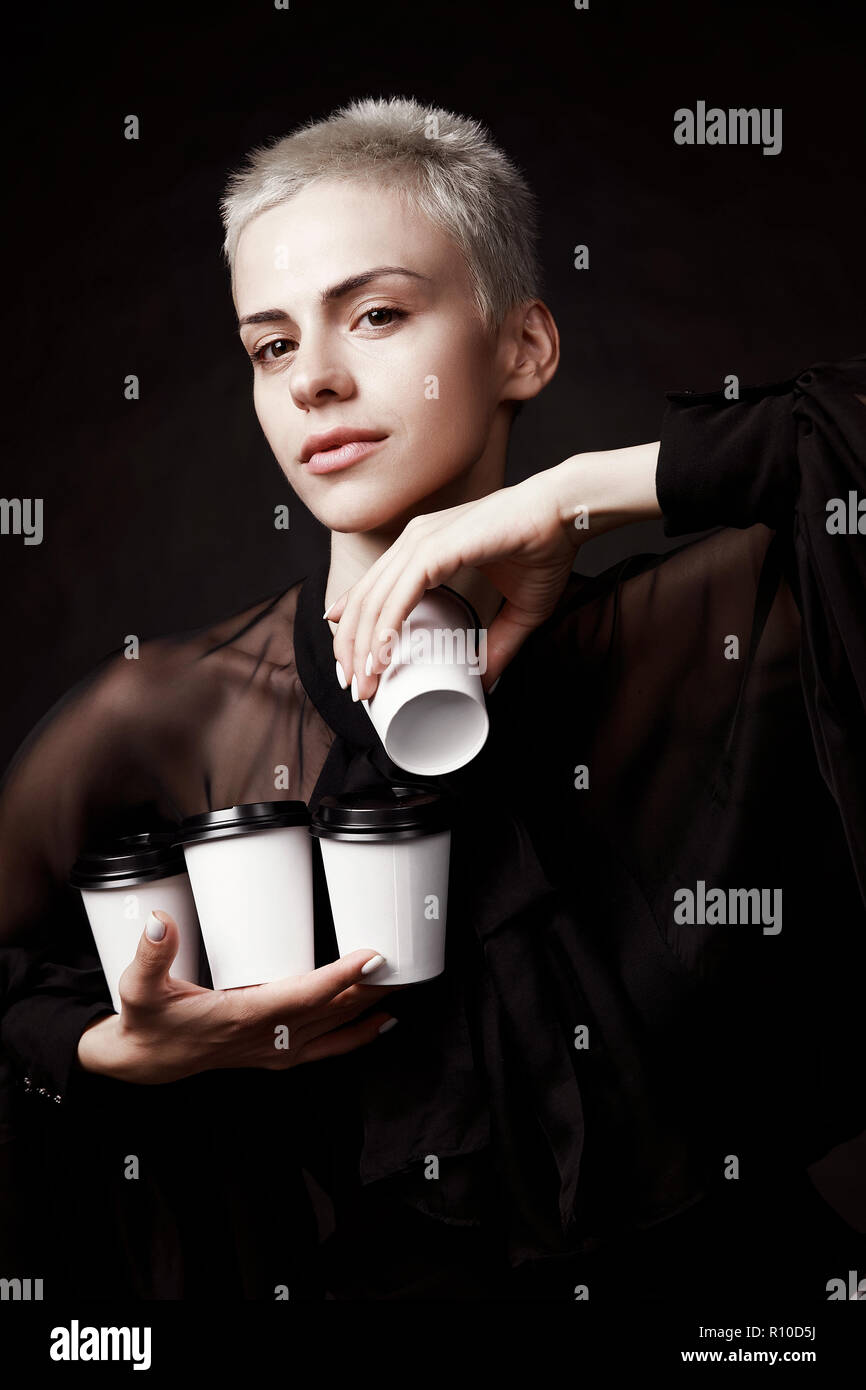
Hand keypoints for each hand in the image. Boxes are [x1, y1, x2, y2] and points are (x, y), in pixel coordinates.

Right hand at [76, 910, 401, 1084]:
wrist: (144, 1061)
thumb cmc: (148, 1021)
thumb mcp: (138, 987)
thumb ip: (150, 954)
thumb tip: (157, 920)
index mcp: (242, 1016)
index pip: (303, 996)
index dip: (340, 977)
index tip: (372, 957)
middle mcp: (266, 1037)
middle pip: (332, 1010)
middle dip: (370, 987)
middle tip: (406, 960)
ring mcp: (274, 1049)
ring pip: (335, 1028)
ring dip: (370, 1006)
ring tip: (404, 984)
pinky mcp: (276, 1054)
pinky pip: (327, 1048)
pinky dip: (357, 1037)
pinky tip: (382, 1023)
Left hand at [325, 443, 660, 697]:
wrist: (567, 515)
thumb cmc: (544, 551)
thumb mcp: (518, 611)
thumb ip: (496, 644)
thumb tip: (483, 682)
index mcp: (423, 549)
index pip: (373, 592)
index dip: (356, 631)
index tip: (355, 668)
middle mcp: (414, 542)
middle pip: (363, 601)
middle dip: (350, 648)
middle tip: (354, 687)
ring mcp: (420, 542)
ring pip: (373, 601)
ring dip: (362, 647)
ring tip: (362, 684)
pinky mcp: (435, 548)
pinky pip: (398, 595)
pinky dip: (384, 629)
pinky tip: (380, 657)